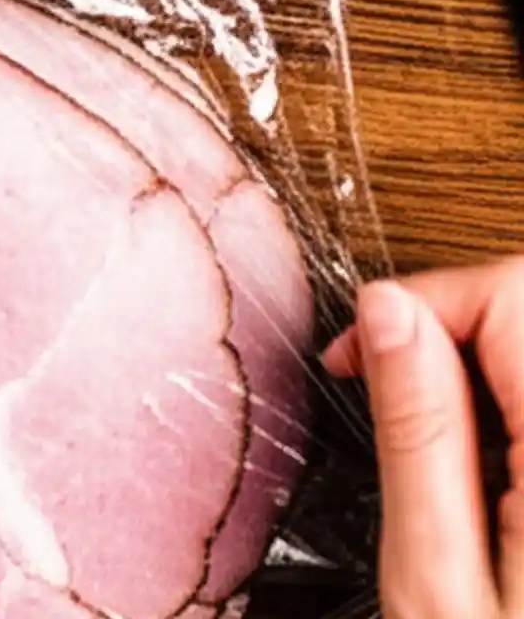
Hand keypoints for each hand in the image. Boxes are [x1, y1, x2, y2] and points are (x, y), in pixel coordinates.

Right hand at [323, 257, 523, 617]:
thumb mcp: (434, 575)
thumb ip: (418, 432)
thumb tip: (386, 316)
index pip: (514, 294)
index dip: (421, 303)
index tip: (361, 351)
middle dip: (451, 323)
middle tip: (384, 380)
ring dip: (484, 364)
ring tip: (437, 436)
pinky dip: (514, 404)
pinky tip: (490, 459)